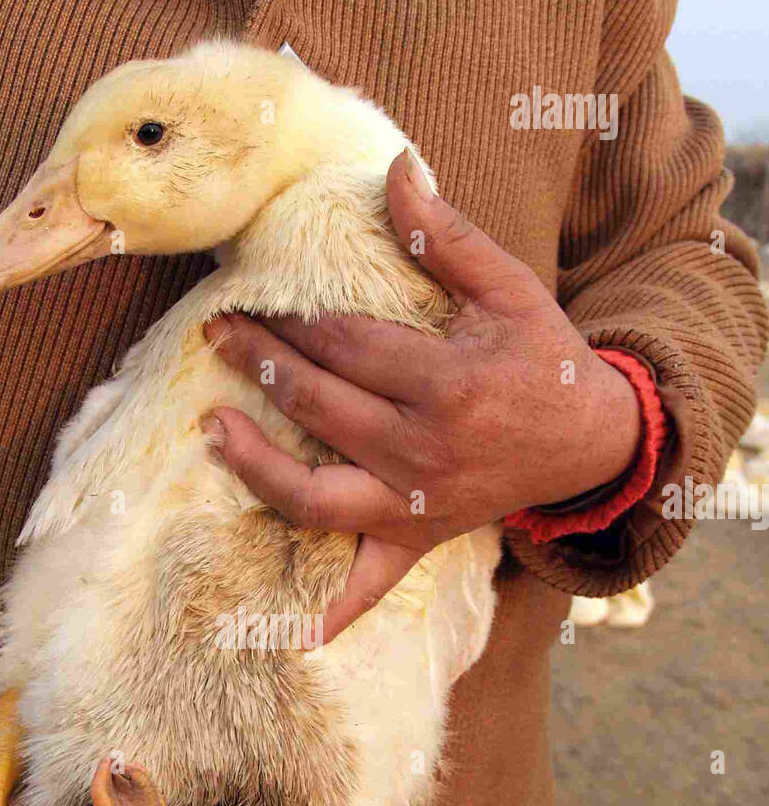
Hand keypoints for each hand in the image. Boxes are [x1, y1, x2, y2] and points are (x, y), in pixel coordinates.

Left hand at [202, 147, 640, 640]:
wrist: (592, 442)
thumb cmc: (544, 362)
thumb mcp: (509, 290)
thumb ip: (447, 238)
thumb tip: (395, 171)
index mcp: (444, 385)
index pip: (345, 346)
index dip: (293, 319)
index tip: (251, 298)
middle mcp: (422, 452)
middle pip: (318, 406)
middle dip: (260, 365)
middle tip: (218, 335)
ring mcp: (416, 507)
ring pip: (315, 495)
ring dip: (256, 467)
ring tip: (212, 432)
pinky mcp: (419, 542)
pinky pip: (371, 584)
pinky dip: (336, 611)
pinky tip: (291, 634)